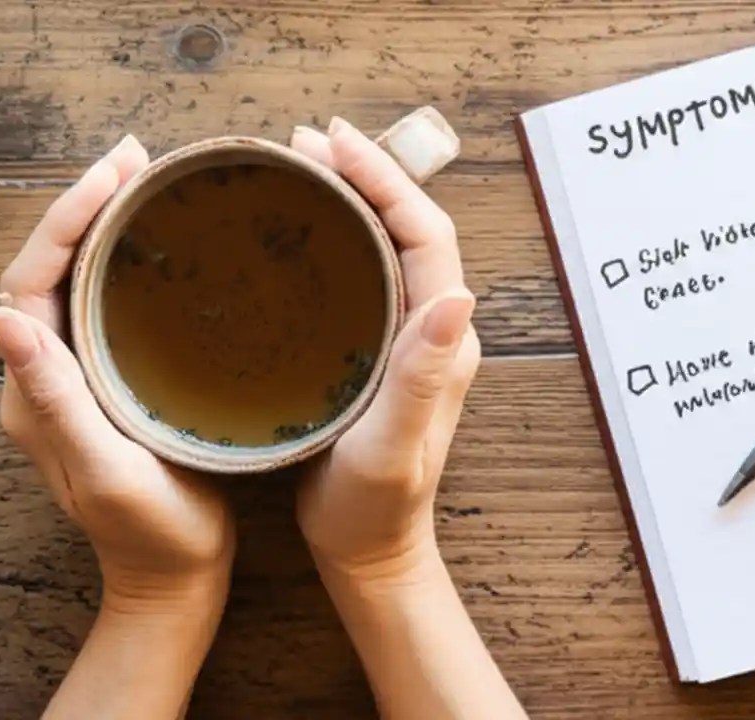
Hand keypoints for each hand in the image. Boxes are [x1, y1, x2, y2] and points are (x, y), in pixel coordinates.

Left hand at [0, 135, 234, 610]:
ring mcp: (76, 379)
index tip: (116, 173)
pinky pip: (107, 305)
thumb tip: (4, 319)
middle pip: (50, 269)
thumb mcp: (106, 470)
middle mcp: (44, 376)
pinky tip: (164, 244)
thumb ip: (57, 400)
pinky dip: (128, 261)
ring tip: (148, 183)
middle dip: (85, 205)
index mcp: (33, 392)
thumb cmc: (152, 531)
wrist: (175, 577)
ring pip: (78, 281)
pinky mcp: (109, 383)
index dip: (67, 220)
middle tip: (138, 158)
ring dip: (105, 226)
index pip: (30, 282)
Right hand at [291, 118, 480, 583]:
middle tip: (305, 142)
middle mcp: (432, 328)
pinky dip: (334, 237)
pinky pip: (363, 274)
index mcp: (443, 338)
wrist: (368, 550)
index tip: (334, 143)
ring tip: (299, 167)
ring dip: (349, 198)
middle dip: (364, 174)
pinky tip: (295, 231)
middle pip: (406, 226)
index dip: (385, 180)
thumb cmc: (376, 508)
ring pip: (384, 245)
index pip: (426, 234)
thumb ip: (423, 375)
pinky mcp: (377, 351)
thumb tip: (459, 293)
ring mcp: (405, 339)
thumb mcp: (394, 445)